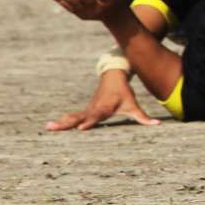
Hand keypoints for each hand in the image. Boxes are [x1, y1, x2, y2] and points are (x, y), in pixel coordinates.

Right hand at [45, 70, 159, 131]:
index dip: (89, 123)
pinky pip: (72, 116)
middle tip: (54, 128)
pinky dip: (62, 121)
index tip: (80, 128)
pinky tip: (52, 126)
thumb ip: (143, 117)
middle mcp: (93, 109)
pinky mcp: (85, 109)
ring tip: (47, 127)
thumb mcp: (133, 104)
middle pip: (78, 118)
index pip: (95, 117)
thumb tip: (157, 125)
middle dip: (67, 124)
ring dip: (60, 123)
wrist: (114, 75)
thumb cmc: (124, 92)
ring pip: (72, 117)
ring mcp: (87, 109)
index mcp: (103, 109)